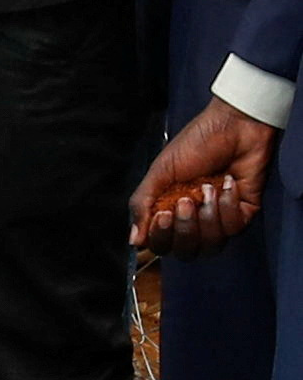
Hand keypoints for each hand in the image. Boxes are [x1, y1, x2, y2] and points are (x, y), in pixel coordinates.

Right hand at [132, 95, 277, 257]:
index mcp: (169, 210)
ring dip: (209, 216)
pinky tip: (227, 184)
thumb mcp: (160, 172)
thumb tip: (134, 240)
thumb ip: (142, 204)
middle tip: (185, 201)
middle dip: (185, 229)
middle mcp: (193, 220)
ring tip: (208, 188)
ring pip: (212, 244)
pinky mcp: (244, 214)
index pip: (161, 244)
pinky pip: (234, 227)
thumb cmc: (194, 144)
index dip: (161, 237)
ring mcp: (220, 219)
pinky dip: (229, 205)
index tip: (162, 215)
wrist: (233, 127)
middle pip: (186, 251)